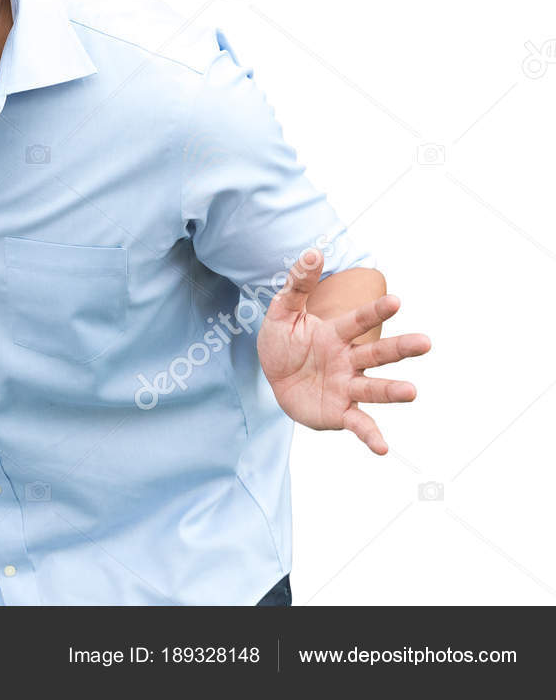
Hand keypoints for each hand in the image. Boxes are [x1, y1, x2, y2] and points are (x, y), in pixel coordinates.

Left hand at [257, 247, 430, 454]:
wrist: (273, 378)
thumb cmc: (284, 342)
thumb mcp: (283, 312)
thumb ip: (298, 285)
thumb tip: (313, 252)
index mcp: (337, 334)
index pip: (359, 320)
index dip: (376, 311)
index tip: (396, 300)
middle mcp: (349, 360)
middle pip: (377, 353)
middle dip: (401, 348)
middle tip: (426, 342)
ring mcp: (347, 387)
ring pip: (373, 388)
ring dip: (392, 391)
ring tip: (411, 392)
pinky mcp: (339, 412)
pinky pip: (358, 423)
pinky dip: (370, 435)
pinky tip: (382, 448)